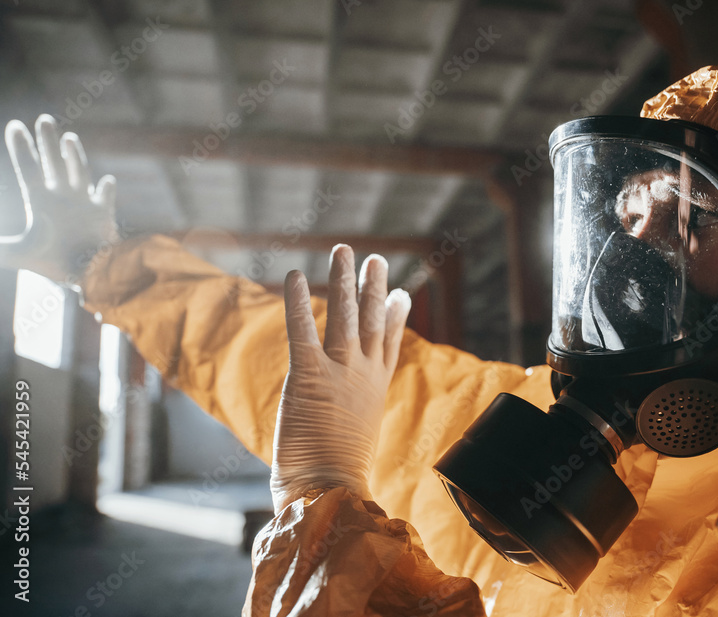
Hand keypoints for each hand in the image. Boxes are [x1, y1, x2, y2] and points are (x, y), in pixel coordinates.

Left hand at [2, 115, 116, 285]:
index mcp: (41, 201)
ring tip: (69, 138)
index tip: (15, 126)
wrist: (84, 276)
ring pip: (78, 173)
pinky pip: (106, 198)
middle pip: (54, 163)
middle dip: (48, 142)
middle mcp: (63, 198)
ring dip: (74, 156)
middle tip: (44, 119)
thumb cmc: (53, 263)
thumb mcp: (17, 253)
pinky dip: (106, 190)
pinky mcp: (104, 216)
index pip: (28, 168)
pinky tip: (106, 181)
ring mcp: (84, 205)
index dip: (22, 148)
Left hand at [270, 244, 410, 512]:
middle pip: (372, 319)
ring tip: (344, 250)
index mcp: (376, 388)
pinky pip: (302, 330)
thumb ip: (356, 412)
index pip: (389, 342)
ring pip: (344, 314)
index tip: (401, 293)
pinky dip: (297, 301)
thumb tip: (354, 409)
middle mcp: (362, 373)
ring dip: (343, 280)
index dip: (395, 315)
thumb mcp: (358, 434)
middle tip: (376, 259)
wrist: (329, 489)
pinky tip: (294, 276)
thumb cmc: (338, 473)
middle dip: (373, 286)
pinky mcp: (309, 376)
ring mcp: (339, 372)